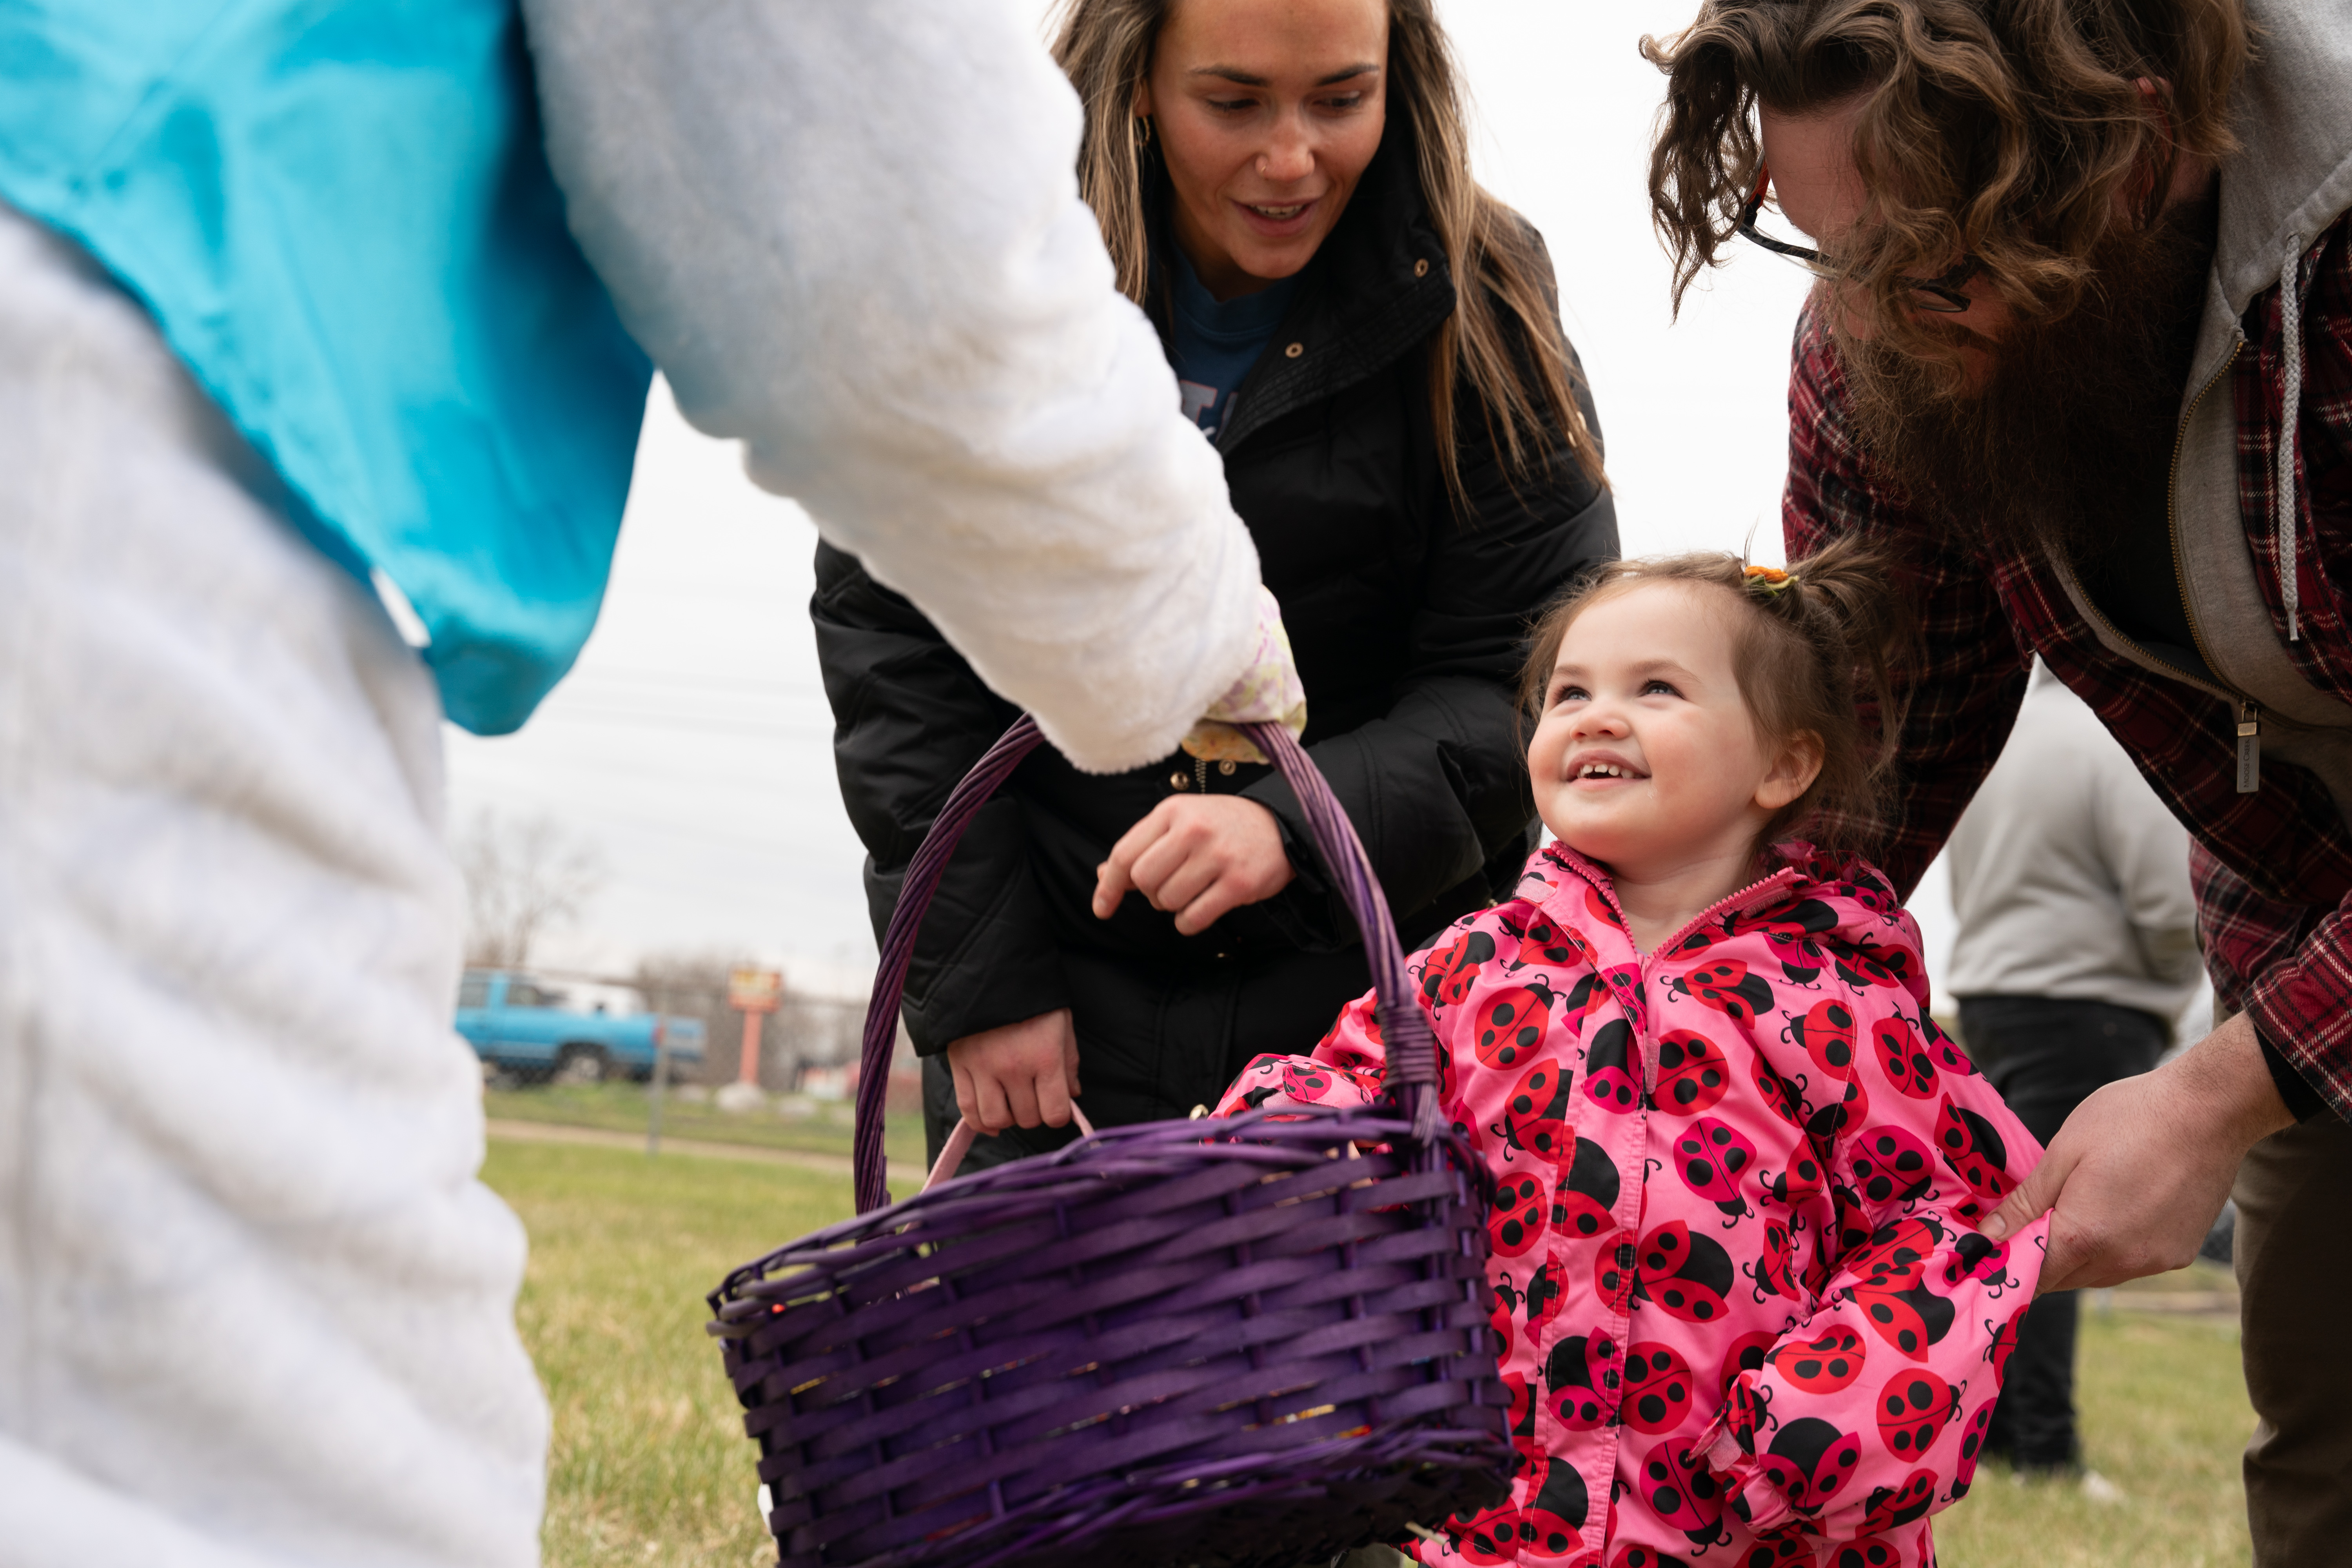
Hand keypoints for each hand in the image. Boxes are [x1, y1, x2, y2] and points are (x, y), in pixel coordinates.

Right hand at [945, 1009, 1080, 1134]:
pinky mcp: (960, 1065)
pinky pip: (967, 1109)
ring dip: (1007, 1117)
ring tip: (1011, 1102)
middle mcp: (1014, 1068)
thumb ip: (1069, 1063)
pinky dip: (979, 1122)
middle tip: (1033, 1095)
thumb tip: (1072, 1097)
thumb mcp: (1062, 1024)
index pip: (1054, 1113)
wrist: (990, 969)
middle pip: (1026, 1118)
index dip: (1058, 1114)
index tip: (1055, 1104)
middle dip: (1033, 1111)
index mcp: (1045, 1057)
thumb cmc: (1033, 997)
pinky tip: (990, 1119)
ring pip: (995, 1119)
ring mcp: (984, 1069)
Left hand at [1091, 795, 1294, 935]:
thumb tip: (1102, 875)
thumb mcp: (1180, 822)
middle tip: (1169, 887)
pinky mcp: (1239, 883)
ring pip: (1167, 901)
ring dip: (1173, 906)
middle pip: (1143, 881)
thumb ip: (1143, 846)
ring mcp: (1217, 856)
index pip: (1124, 854)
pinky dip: (1189, 922)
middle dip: (1150, 893)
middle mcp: (1193, 830)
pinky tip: (1200, 908)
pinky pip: (1193, 917)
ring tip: (1192, 891)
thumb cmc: (1222, 827)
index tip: (1102, 908)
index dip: (1108, 886)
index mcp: (1172, 811)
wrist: (1282, 827)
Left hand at [1982, 1012, 2296, 1291]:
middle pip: (2064, 1278)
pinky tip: (2113, 1209)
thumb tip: (1989, 1236)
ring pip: (2098, 1273)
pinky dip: (2112, 1247)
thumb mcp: (2064, 1152)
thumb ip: (2026, 1203)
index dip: (2007, 1263)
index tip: (1992, 1246)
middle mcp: (2123, 1261)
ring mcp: (2155, 1261)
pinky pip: (2132, 1263)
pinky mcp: (2181, 1254)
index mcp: (2085, 1235)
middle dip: (2039, 1257)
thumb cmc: (2130, 1119)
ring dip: (2076, 1253)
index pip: (2032, 1275)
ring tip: (2071, 1208)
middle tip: (2025, 1219)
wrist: (2210, 1110)